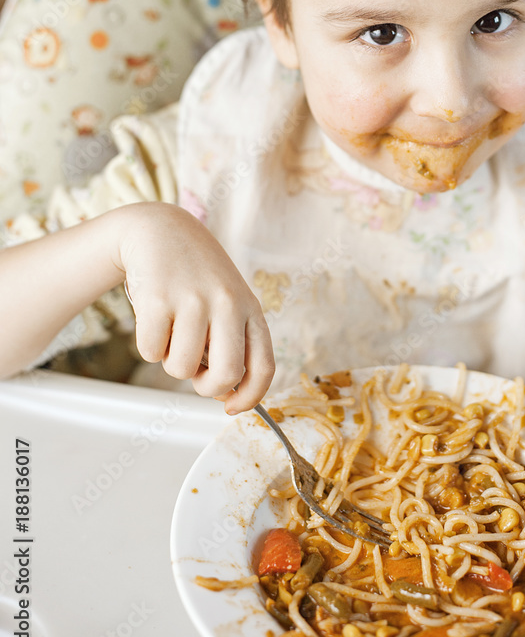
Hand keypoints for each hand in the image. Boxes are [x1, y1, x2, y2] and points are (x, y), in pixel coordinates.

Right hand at [111, 202, 274, 411]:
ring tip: (173, 330)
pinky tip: (154, 316)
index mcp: (250, 308)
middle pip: (226, 374)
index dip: (249, 398)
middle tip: (195, 373)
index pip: (263, 367)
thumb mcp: (227, 301)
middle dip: (206, 387)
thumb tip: (225, 395)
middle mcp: (227, 303)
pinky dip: (148, 345)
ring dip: (171, 361)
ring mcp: (193, 300)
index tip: (231, 407)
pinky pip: (150, 353)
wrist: (160, 229)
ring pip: (181, 369)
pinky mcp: (158, 299)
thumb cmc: (196, 275)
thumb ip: (232, 343)